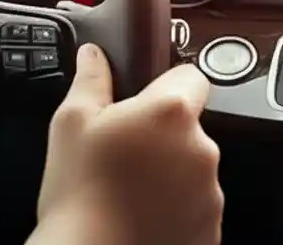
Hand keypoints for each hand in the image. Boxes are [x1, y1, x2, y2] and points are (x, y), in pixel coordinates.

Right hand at [28, 44, 222, 244]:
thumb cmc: (79, 190)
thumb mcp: (71, 123)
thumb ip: (90, 80)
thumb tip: (95, 55)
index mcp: (170, 112)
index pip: (192, 77)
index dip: (167, 85)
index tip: (143, 103)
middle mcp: (202, 149)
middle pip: (190, 127)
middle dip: (162, 136)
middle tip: (123, 153)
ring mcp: (211, 193)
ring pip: (193, 168)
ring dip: (170, 173)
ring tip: (129, 189)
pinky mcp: (211, 229)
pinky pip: (195, 206)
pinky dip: (175, 209)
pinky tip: (141, 215)